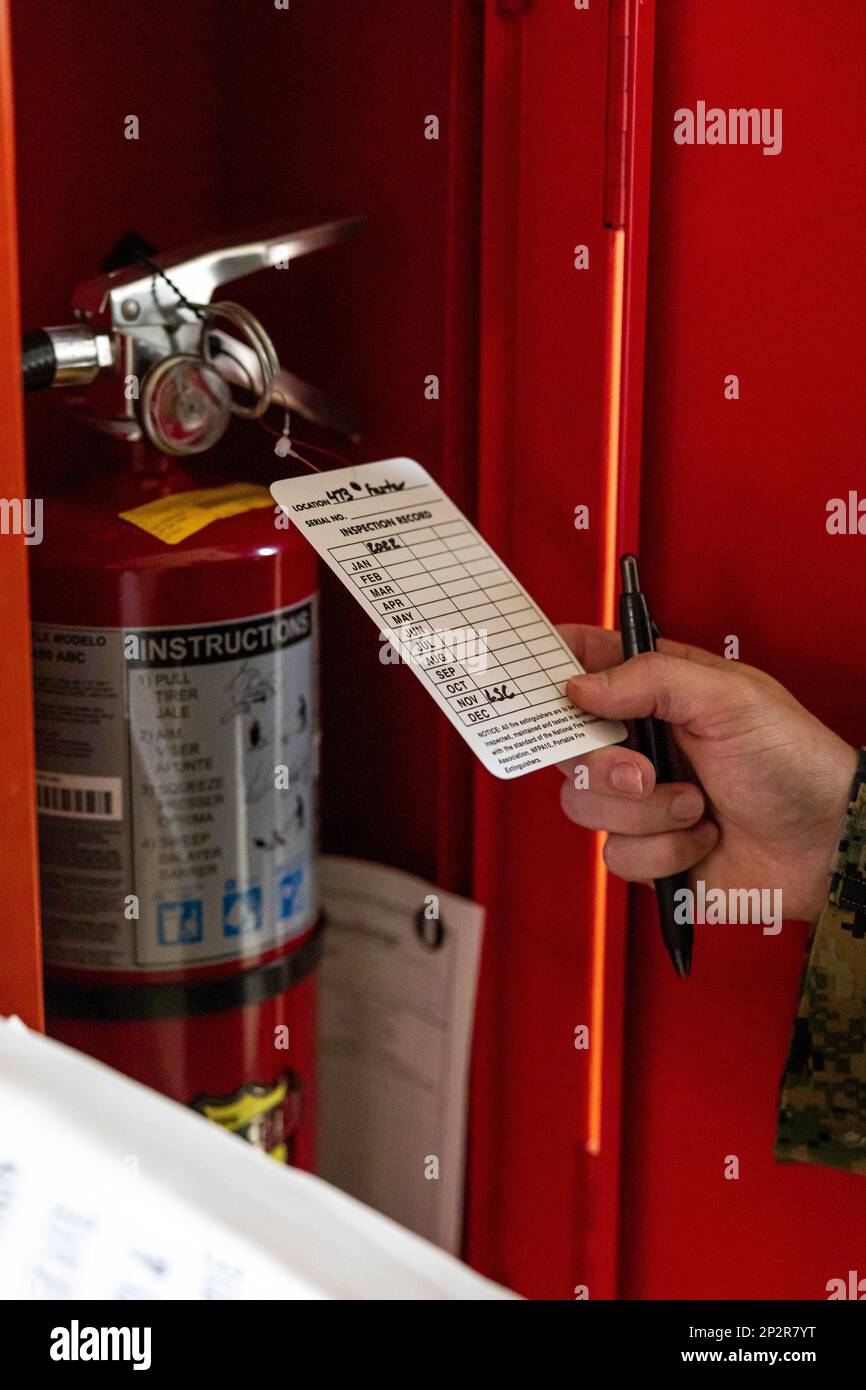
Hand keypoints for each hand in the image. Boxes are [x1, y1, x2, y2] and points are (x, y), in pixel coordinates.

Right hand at [558, 625, 857, 923]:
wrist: (825, 845)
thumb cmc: (794, 761)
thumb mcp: (729, 698)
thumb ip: (652, 678)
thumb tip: (580, 686)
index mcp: (655, 691)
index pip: (585, 663)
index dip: (553, 669)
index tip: (546, 682)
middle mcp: (639, 743)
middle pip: (566, 745)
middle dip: (602, 766)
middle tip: (644, 772)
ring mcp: (639, 799)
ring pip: (584, 803)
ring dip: (647, 812)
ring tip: (696, 804)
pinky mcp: (647, 849)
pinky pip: (617, 854)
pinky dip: (665, 850)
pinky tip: (702, 837)